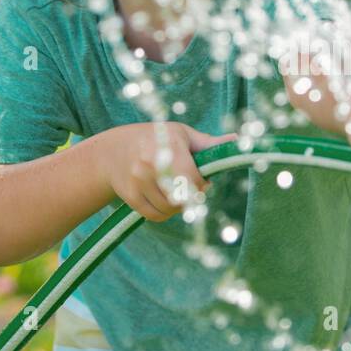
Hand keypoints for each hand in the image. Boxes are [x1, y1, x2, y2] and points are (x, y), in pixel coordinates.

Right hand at [98, 122, 236, 221]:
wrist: (112, 151)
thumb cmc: (156, 139)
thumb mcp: (181, 135)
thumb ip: (209, 143)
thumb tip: (237, 141)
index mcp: (167, 145)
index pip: (192, 177)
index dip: (202, 184)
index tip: (203, 180)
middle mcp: (150, 163)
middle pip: (182, 196)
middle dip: (192, 196)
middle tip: (191, 187)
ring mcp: (138, 181)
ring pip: (170, 208)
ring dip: (179, 205)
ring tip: (176, 190)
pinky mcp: (130, 196)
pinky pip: (156, 215)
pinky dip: (166, 212)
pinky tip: (165, 198)